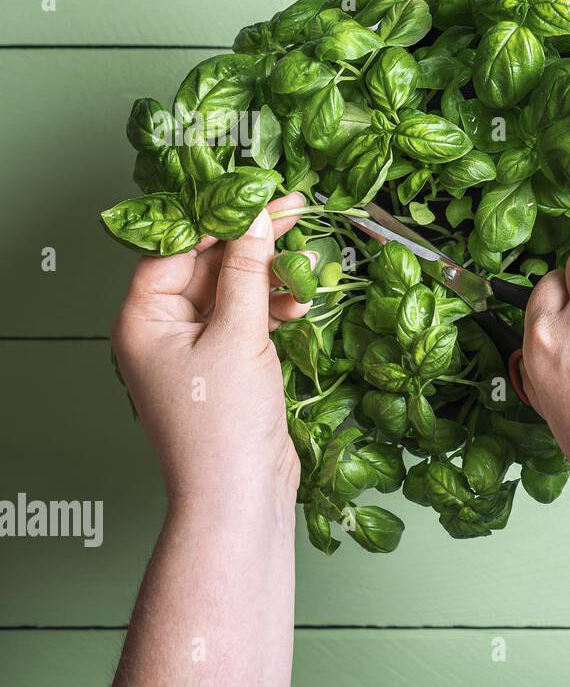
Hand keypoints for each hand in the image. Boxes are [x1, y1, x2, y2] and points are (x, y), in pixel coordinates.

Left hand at [110, 193, 308, 518]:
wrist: (241, 493)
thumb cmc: (224, 423)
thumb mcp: (239, 335)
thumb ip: (248, 271)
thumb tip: (254, 216)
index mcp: (144, 319)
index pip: (177, 246)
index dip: (217, 217)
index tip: (257, 192)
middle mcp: (164, 330)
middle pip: (209, 265)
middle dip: (253, 241)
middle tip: (296, 209)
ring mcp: (197, 348)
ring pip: (235, 291)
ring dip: (271, 275)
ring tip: (308, 262)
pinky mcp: (228, 365)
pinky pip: (249, 319)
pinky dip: (275, 307)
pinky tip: (302, 300)